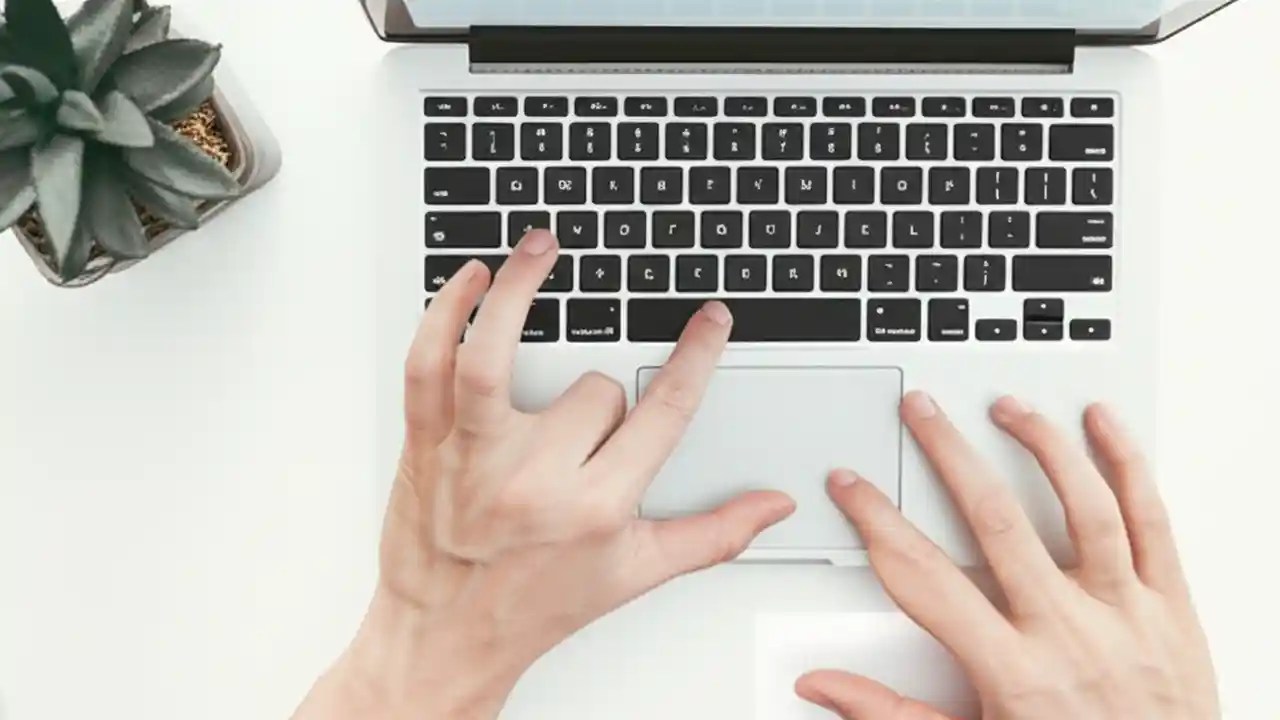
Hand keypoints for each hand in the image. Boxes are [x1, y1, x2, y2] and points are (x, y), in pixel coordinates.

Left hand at [293, 230, 794, 719]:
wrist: (441, 641)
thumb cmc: (531, 609)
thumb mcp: (633, 576)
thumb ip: (710, 535)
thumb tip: (773, 507)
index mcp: (594, 508)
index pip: (662, 414)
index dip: (695, 357)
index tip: (710, 318)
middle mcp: (534, 479)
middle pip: (594, 391)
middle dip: (603, 406)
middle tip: (585, 440)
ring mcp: (474, 457)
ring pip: (494, 356)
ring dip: (516, 291)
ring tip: (539, 248)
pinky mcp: (426, 443)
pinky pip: (428, 366)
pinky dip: (443, 314)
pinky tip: (468, 280)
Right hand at [796, 392, 1217, 719]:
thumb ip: (891, 713)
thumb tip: (823, 685)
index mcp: (1013, 672)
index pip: (925, 579)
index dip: (877, 524)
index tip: (853, 488)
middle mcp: (1069, 633)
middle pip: (998, 522)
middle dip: (949, 455)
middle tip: (921, 411)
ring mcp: (1127, 613)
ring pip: (1082, 508)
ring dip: (1040, 446)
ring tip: (1006, 406)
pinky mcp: (1174, 607)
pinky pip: (1154, 522)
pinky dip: (1129, 466)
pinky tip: (1105, 426)